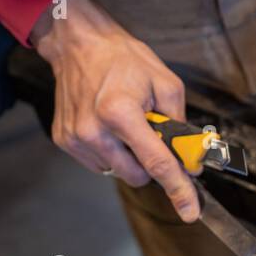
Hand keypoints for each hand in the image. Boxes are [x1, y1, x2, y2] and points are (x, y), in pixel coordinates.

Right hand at [32, 0, 198, 221]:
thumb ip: (180, 125)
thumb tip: (190, 162)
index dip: (178, 189)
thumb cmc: (124, 60)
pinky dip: (111, 152)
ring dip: (129, 157)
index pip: (157, 164)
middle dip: (151, 164)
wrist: (78, 44)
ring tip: (125, 124)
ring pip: (118, 172)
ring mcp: (76, 138)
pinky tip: (108, 127)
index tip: (190, 212)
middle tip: (151, 135)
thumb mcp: (166, 83)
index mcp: (120, 113)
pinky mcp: (65, 141)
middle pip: (138, 176)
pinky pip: (100, 164)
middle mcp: (94, 130)